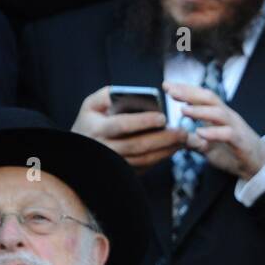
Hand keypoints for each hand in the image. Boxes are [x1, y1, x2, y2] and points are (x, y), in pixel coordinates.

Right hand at [71, 86, 185, 170]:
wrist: (81, 151)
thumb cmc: (90, 122)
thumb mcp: (91, 105)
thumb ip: (107, 96)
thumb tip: (130, 93)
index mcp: (97, 128)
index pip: (122, 125)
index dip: (143, 122)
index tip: (162, 117)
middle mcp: (106, 148)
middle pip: (139, 145)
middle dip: (163, 138)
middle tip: (183, 132)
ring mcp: (116, 163)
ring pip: (145, 159)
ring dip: (167, 150)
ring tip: (183, 140)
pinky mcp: (125, 172)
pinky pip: (146, 166)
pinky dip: (162, 157)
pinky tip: (174, 148)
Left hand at [163, 81, 264, 182]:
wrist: (258, 165)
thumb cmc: (233, 152)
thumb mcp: (209, 147)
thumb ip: (194, 140)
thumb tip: (176, 137)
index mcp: (219, 114)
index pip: (202, 96)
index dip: (185, 89)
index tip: (166, 86)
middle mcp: (227, 116)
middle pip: (209, 98)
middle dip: (189, 93)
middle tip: (170, 90)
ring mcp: (236, 127)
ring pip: (218, 113)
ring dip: (200, 111)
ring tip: (183, 110)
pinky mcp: (241, 141)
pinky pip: (228, 134)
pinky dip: (213, 133)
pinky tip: (200, 132)